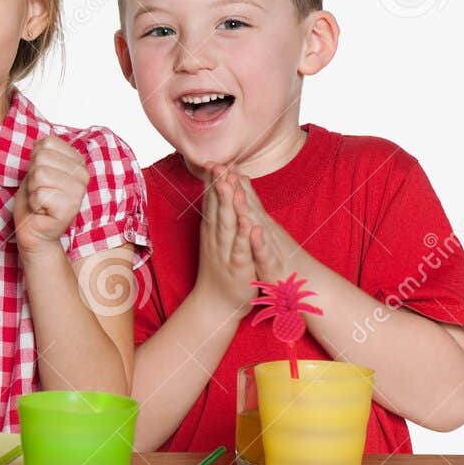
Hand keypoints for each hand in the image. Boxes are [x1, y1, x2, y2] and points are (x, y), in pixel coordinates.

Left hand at [13, 136, 88, 254]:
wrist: (34, 230)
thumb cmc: (35, 200)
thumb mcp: (37, 169)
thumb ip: (42, 153)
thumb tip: (40, 140)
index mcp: (77, 161)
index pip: (46, 143)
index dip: (34, 160)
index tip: (41, 178)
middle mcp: (83, 174)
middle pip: (41, 158)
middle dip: (32, 176)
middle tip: (40, 191)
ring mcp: (79, 191)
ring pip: (39, 174)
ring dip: (33, 189)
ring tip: (41, 200)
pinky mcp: (70, 208)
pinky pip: (39, 193)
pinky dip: (34, 202)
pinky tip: (42, 210)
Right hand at [192, 169, 258, 311]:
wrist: (215, 303)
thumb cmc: (220, 269)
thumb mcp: (218, 239)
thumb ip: (218, 216)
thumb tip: (216, 191)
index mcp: (214, 231)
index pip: (212, 201)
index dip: (214, 181)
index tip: (214, 161)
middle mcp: (217, 239)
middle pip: (218, 209)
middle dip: (218, 187)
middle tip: (217, 166)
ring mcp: (227, 253)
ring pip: (228, 227)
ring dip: (229, 207)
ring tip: (231, 188)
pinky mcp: (240, 269)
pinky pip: (243, 252)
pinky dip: (246, 239)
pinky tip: (251, 227)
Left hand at [231, 174, 302, 282]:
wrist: (302, 281)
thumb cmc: (279, 255)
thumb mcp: (264, 228)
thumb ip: (254, 206)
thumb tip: (243, 182)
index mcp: (259, 222)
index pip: (244, 197)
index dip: (230, 180)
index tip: (216, 162)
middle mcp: (265, 229)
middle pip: (248, 205)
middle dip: (234, 187)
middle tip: (221, 167)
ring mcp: (269, 245)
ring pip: (257, 224)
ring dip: (247, 208)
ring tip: (237, 192)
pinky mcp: (272, 263)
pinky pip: (265, 252)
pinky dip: (260, 241)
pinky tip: (256, 231)